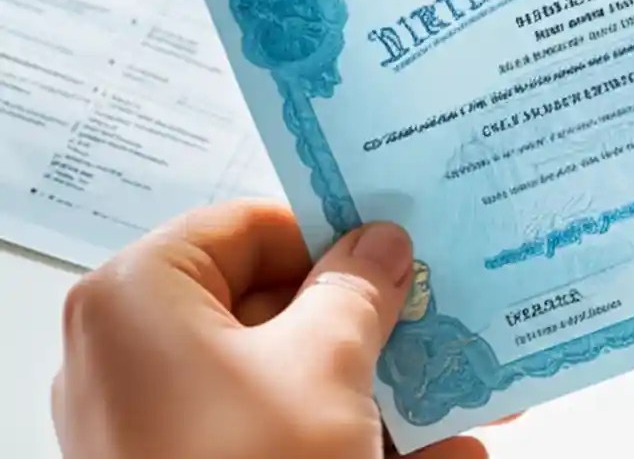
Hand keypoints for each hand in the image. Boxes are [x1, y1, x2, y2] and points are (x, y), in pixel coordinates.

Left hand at [53, 202, 486, 458]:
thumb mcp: (327, 364)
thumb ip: (359, 290)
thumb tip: (380, 245)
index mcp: (140, 300)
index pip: (245, 228)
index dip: (330, 230)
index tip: (398, 242)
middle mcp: (138, 359)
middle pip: (276, 307)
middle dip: (373, 316)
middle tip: (442, 309)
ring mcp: (168, 428)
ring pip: (292, 379)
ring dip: (382, 381)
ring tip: (464, 379)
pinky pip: (287, 437)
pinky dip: (358, 437)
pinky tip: (447, 448)